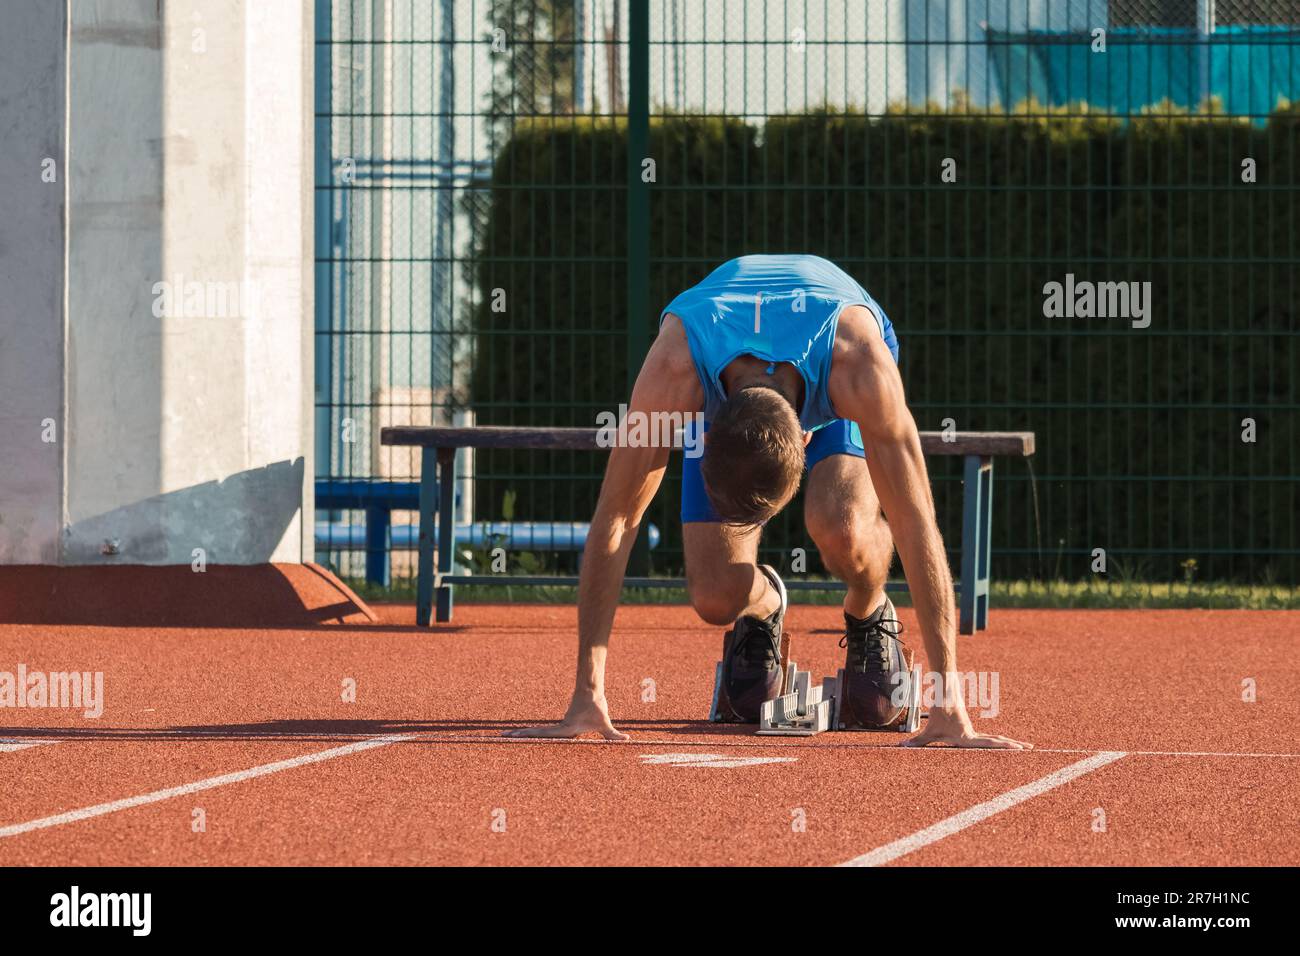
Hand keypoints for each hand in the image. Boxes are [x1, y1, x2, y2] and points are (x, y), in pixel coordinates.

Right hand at [503, 689, 628, 741]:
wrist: (590, 690)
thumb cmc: (596, 707)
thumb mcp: (604, 723)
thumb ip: (612, 735)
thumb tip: (627, 740)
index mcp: (564, 729)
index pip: (543, 735)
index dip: (528, 737)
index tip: (513, 737)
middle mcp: (558, 727)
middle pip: (534, 733)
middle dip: (518, 736)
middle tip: (500, 737)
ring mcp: (558, 725)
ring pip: (537, 731)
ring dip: (521, 734)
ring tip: (505, 737)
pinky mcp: (562, 724)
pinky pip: (544, 731)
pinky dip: (532, 734)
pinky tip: (525, 738)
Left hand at [901, 703, 1031, 749]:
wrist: (943, 694)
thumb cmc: (937, 713)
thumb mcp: (928, 731)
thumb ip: (917, 742)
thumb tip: (900, 748)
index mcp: (967, 738)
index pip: (989, 743)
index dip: (1004, 746)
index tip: (1017, 748)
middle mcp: (974, 735)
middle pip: (997, 741)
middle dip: (1013, 746)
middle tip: (1030, 748)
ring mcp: (975, 733)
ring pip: (996, 739)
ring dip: (1009, 743)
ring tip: (1026, 748)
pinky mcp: (972, 732)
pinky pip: (989, 739)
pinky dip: (1000, 742)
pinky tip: (1007, 745)